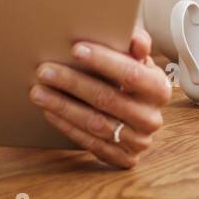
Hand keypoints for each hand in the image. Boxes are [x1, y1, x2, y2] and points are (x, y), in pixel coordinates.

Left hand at [30, 25, 171, 168]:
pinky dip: (67, 126)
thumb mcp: (138, 60)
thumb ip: (137, 44)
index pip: (131, 73)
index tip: (75, 49)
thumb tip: (135, 39)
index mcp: (159, 89)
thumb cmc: (133, 80)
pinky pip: (91, 143)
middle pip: (108, 99)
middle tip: (44, 70)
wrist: (138, 116)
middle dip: (73, 83)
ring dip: (63, 106)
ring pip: (95, 123)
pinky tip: (50, 112)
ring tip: (38, 91)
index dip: (103, 61)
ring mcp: (139, 141)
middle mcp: (152, 118)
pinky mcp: (124, 159)